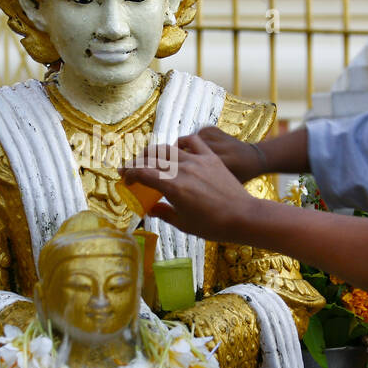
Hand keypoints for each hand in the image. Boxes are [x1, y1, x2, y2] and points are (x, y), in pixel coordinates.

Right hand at [122, 132, 259, 241]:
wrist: (243, 217)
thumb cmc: (213, 226)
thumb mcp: (184, 224)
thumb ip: (163, 213)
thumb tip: (149, 209)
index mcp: (174, 187)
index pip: (143, 172)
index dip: (129, 172)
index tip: (124, 177)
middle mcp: (183, 169)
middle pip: (152, 157)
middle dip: (137, 161)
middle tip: (132, 168)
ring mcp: (198, 160)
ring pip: (168, 148)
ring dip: (154, 152)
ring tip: (149, 158)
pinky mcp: (211, 157)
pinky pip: (192, 142)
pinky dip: (180, 142)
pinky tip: (176, 149)